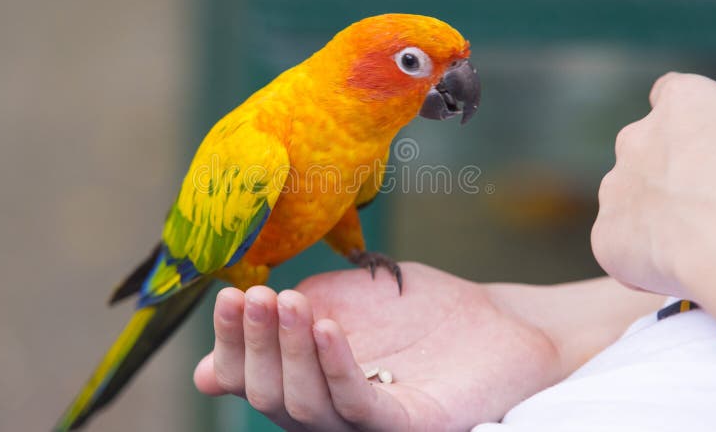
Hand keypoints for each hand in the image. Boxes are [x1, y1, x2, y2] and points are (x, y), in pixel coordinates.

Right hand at [193, 263, 563, 430]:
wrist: (494, 320)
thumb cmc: (415, 309)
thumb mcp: (341, 298)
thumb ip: (290, 312)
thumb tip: (221, 335)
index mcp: (307, 381)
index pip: (250, 379)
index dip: (230, 344)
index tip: (228, 297)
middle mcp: (329, 411)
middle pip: (270, 396)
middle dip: (254, 344)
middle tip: (253, 296)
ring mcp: (367, 422)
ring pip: (305, 405)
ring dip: (288, 350)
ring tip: (288, 301)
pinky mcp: (407, 424)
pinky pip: (360, 405)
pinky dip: (336, 366)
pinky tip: (326, 326)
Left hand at [592, 72, 715, 306]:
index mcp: (684, 103)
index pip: (669, 93)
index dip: (684, 119)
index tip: (695, 137)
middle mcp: (637, 138)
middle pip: (644, 150)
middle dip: (665, 173)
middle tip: (706, 205)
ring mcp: (615, 187)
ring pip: (629, 199)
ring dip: (653, 216)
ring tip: (697, 243)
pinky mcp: (604, 236)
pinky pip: (621, 246)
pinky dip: (643, 260)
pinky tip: (679, 272)